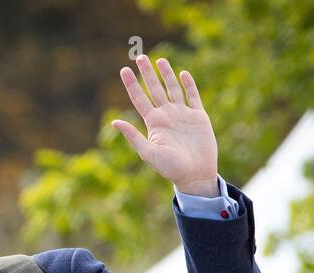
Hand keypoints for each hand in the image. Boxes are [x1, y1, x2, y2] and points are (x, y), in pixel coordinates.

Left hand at [112, 54, 218, 195]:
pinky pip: (193, 96)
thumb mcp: (148, 153)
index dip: (132, 84)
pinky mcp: (198, 116)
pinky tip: (183, 74)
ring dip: (167, 75)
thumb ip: (133, 136)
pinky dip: (188, 85)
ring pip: (173, 89)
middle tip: (140, 57)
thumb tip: (114, 122)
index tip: (124, 69)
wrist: (195, 175)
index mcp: (154, 123)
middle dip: (147, 73)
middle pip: (155, 89)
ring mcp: (183, 114)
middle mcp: (167, 116)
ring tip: (160, 60)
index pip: (139, 99)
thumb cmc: (170, 168)